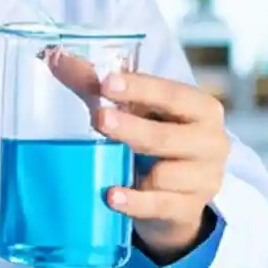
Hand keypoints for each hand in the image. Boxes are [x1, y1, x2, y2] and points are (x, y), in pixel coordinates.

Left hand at [94, 73, 228, 260]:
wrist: (179, 194)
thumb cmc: (157, 138)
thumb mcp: (136, 110)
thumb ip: (97, 84)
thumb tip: (55, 58)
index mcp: (202, 109)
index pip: (173, 94)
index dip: (141, 88)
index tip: (107, 83)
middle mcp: (211, 142)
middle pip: (167, 136)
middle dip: (132, 128)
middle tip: (99, 118)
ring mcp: (204, 179)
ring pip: (164, 174)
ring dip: (133, 169)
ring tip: (105, 163)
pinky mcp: (190, 209)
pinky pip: (158, 205)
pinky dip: (134, 201)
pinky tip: (112, 196)